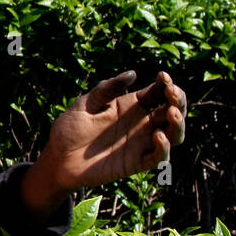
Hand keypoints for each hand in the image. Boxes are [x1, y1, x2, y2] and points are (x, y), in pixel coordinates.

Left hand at [21, 71, 187, 217]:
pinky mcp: (137, 162)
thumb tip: (133, 73)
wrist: (57, 158)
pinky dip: (163, 148)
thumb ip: (107, 90)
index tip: (163, 76)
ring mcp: (141, 143)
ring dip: (178, 123)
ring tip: (172, 112)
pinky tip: (158, 136)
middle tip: (172, 93)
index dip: (166, 84)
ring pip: (173, 134)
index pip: (158, 92)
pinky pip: (158, 157)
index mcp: (131, 105)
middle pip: (172, 110)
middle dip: (178, 100)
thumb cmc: (70, 128)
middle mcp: (141, 123)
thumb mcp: (85, 104)